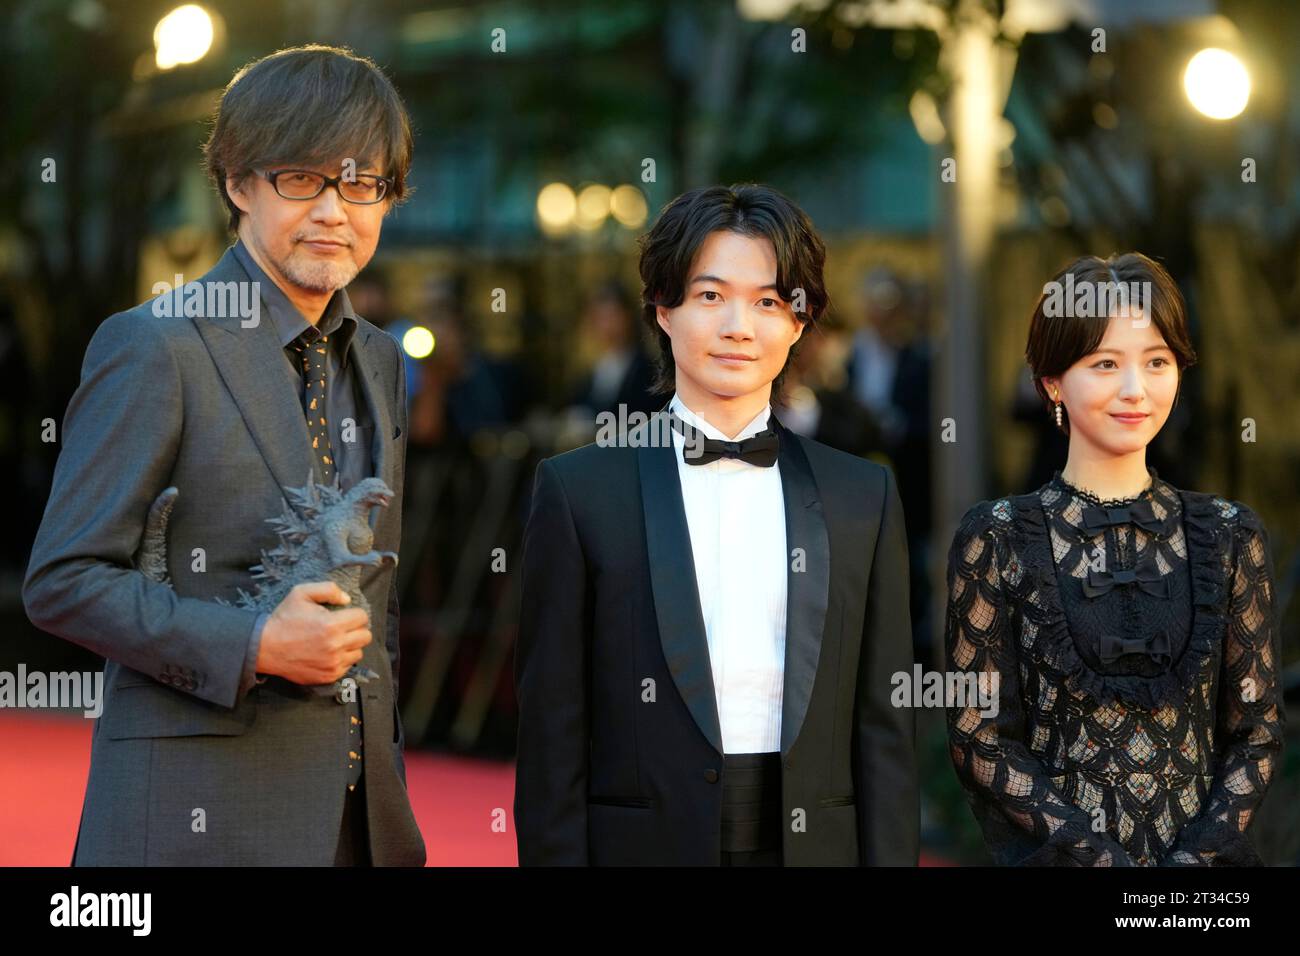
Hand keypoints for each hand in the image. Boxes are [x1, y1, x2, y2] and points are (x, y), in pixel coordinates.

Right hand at [256, 582, 371, 685]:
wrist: (265, 647)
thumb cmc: (284, 619)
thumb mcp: (301, 593)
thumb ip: (328, 590)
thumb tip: (347, 600)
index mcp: (332, 625)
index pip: (363, 617)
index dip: (354, 613)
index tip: (344, 614)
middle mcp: (336, 646)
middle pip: (365, 636)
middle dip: (356, 629)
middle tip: (343, 627)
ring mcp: (333, 663)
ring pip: (359, 652)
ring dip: (351, 645)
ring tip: (336, 641)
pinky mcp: (328, 676)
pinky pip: (348, 666)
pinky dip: (342, 659)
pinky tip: (329, 653)